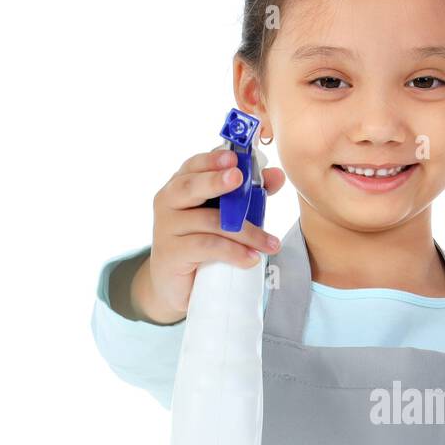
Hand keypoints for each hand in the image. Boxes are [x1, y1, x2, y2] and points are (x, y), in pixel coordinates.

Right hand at [132, 147, 286, 322]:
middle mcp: (169, 201)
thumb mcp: (225, 216)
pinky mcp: (171, 253)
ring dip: (246, 232)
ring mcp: (167, 228)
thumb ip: (248, 194)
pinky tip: (251, 259)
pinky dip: (233, 252)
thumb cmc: (202, 243)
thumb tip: (277, 175)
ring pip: (209, 221)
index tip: (233, 157)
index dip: (213, 159)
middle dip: (215, 180)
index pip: (194, 165)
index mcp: (181, 185)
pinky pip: (206, 247)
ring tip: (270, 244)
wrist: (176, 287)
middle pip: (191, 187)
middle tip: (238, 178)